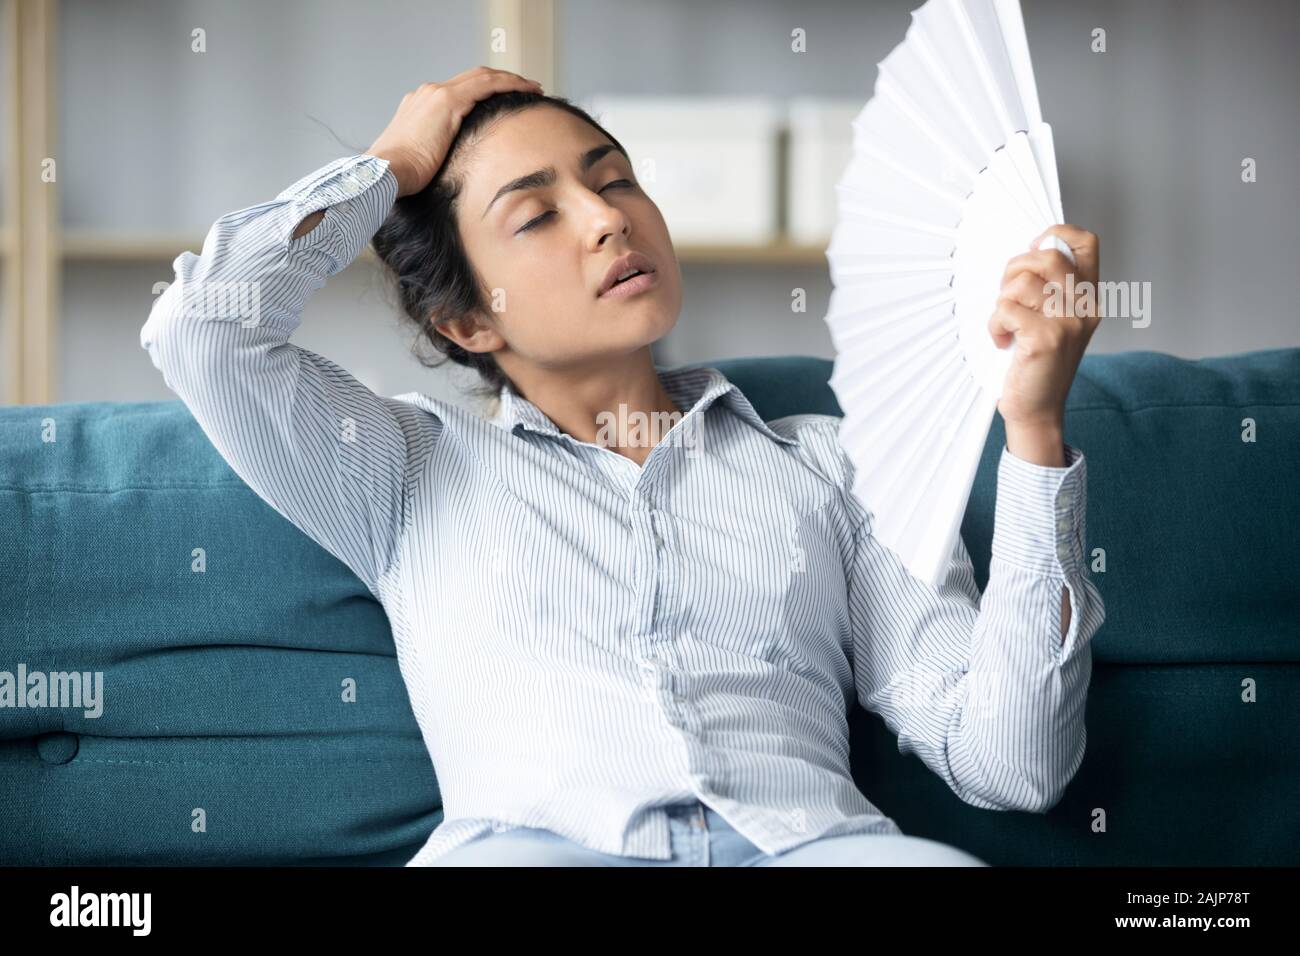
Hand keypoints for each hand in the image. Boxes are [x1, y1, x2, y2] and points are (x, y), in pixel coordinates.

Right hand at [365, 66, 542, 197]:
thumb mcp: (421, 162)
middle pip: (472, 78)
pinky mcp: (447, 101)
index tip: (502, 100)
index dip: (484, 91)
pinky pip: (487, 85)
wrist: (386, 171)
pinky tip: (527, 89)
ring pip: (483, 77)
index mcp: (420, 106)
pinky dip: (509, 84)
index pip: (458, 91)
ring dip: (510, 79)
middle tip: (525, 88)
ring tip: (532, 87)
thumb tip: (453, 173)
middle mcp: (428, 94)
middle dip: (500, 80)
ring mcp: (437, 94)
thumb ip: (437, 157)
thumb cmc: (400, 177)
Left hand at [987, 224, 1100, 460]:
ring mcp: (1069, 323)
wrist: (1037, 411)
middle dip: (1015, 269)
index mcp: (1089, 297)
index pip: (1087, 243)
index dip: (1057, 233)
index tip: (1033, 248)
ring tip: (1004, 324)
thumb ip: (1048, 290)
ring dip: (1001, 301)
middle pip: (1048, 257)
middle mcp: (1085, 307)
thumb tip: (1025, 253)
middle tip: (1007, 296)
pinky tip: (1001, 341)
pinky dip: (995, 325)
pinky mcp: (1046, 339)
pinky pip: (1007, 309)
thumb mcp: (1052, 321)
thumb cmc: (1036, 364)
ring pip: (1023, 282)